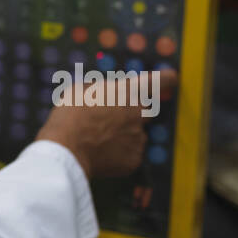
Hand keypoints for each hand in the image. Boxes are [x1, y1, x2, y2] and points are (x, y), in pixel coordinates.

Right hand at [34, 71, 177, 178]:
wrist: (66, 149)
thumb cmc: (69, 115)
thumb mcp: (81, 90)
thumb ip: (101, 90)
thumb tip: (106, 93)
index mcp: (127, 92)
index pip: (158, 81)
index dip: (166, 78)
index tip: (171, 77)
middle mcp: (139, 114)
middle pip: (146, 111)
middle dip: (134, 112)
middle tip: (112, 117)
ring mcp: (138, 138)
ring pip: (136, 134)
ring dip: (124, 134)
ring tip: (99, 139)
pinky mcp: (134, 159)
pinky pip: (131, 153)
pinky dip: (120, 153)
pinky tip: (102, 153)